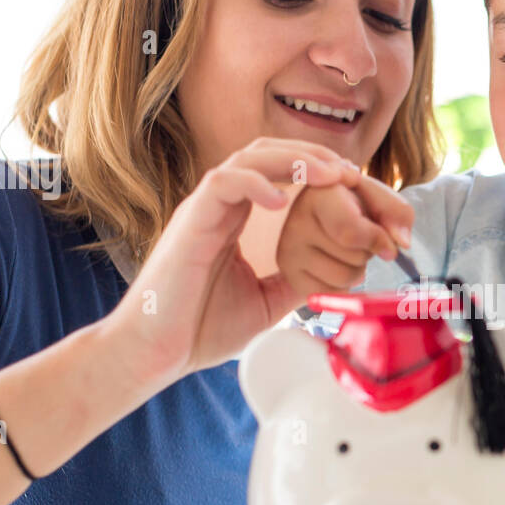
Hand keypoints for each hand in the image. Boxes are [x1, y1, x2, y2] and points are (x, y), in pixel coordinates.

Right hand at [102, 137, 364, 389]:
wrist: (156, 352)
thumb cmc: (199, 329)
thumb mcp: (264, 303)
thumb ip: (292, 282)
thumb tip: (331, 276)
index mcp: (234, 220)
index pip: (275, 173)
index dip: (312, 169)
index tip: (348, 181)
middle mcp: (219, 206)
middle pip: (266, 153)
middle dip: (310, 154)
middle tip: (348, 169)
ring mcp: (203, 210)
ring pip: (247, 157)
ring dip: (292, 159)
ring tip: (328, 173)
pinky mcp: (190, 221)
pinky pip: (223, 183)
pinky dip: (255, 183)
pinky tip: (282, 200)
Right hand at [276, 173, 414, 296]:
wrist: (320, 220)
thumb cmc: (352, 205)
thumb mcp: (378, 198)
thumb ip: (397, 212)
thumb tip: (400, 243)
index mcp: (319, 192)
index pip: (350, 231)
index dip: (376, 241)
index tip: (388, 244)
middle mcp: (296, 221)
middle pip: (355, 258)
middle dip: (367, 252)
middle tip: (355, 238)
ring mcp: (289, 251)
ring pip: (346, 279)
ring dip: (358, 270)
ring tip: (346, 252)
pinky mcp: (292, 277)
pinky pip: (334, 294)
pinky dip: (344, 286)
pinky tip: (335, 266)